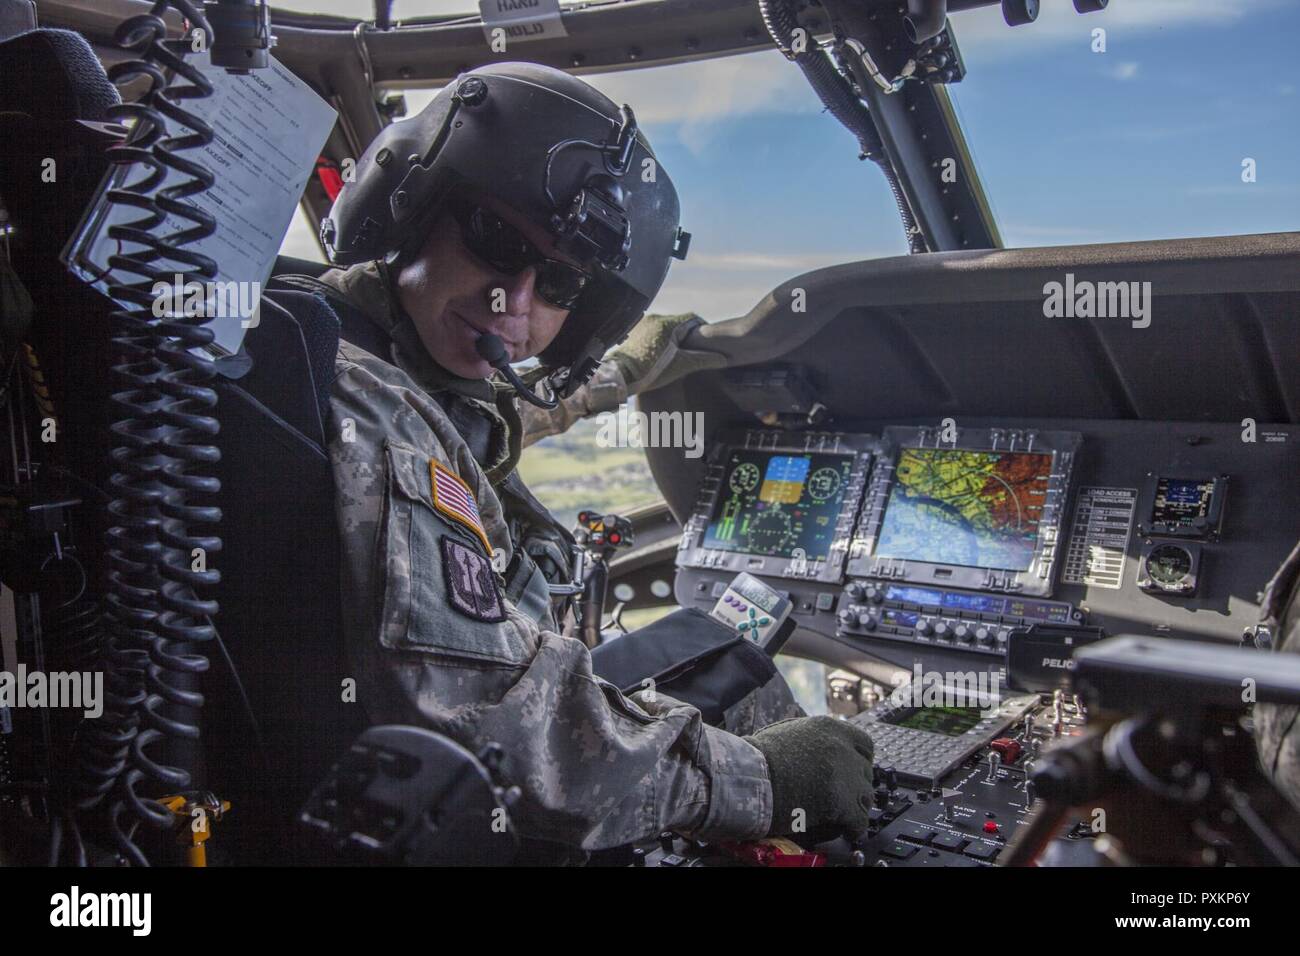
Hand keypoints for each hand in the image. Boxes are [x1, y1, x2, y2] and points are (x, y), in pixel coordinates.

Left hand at [606, 312, 724, 394]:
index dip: (702, 329)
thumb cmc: (650, 371)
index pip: (692, 318)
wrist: (620, 376)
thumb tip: (723, 359)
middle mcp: (654, 318)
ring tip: (677, 354)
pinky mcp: (632, 333)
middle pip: (678, 323)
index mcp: (667, 323)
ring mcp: (641, 325)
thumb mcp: (681, 366)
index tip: (706, 341)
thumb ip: (703, 360)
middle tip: (693, 350)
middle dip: (687, 335)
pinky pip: (652, 332)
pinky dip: (659, 340)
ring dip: (672, 338)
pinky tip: (660, 354)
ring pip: (664, 328)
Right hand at [745, 716, 874, 841]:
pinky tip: (846, 830)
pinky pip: (860, 820)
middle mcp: (842, 748)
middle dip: (856, 785)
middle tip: (844, 796)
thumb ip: (812, 738)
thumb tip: (820, 747)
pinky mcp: (842, 803)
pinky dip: (854, 827)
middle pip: (865, 771)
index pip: (864, 744)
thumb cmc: (757, 758)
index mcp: (830, 729)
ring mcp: (845, 776)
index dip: (860, 760)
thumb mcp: (789, 732)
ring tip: (843, 816)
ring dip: (855, 806)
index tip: (855, 771)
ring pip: (865, 796)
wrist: (749, 778)